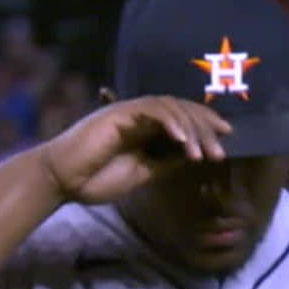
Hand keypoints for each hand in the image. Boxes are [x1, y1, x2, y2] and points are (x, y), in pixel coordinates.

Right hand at [38, 96, 232, 203]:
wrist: (62, 181)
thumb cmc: (96, 179)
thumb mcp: (143, 173)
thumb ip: (166, 162)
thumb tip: (194, 156)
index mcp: (146, 129)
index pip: (182, 119)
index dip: (205, 125)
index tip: (226, 140)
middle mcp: (140, 116)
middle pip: (182, 110)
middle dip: (205, 129)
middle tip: (220, 151)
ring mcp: (129, 112)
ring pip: (171, 108)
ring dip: (191, 129)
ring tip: (202, 154)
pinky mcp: (118, 113)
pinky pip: (152, 110)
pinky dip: (171, 123)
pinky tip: (182, 143)